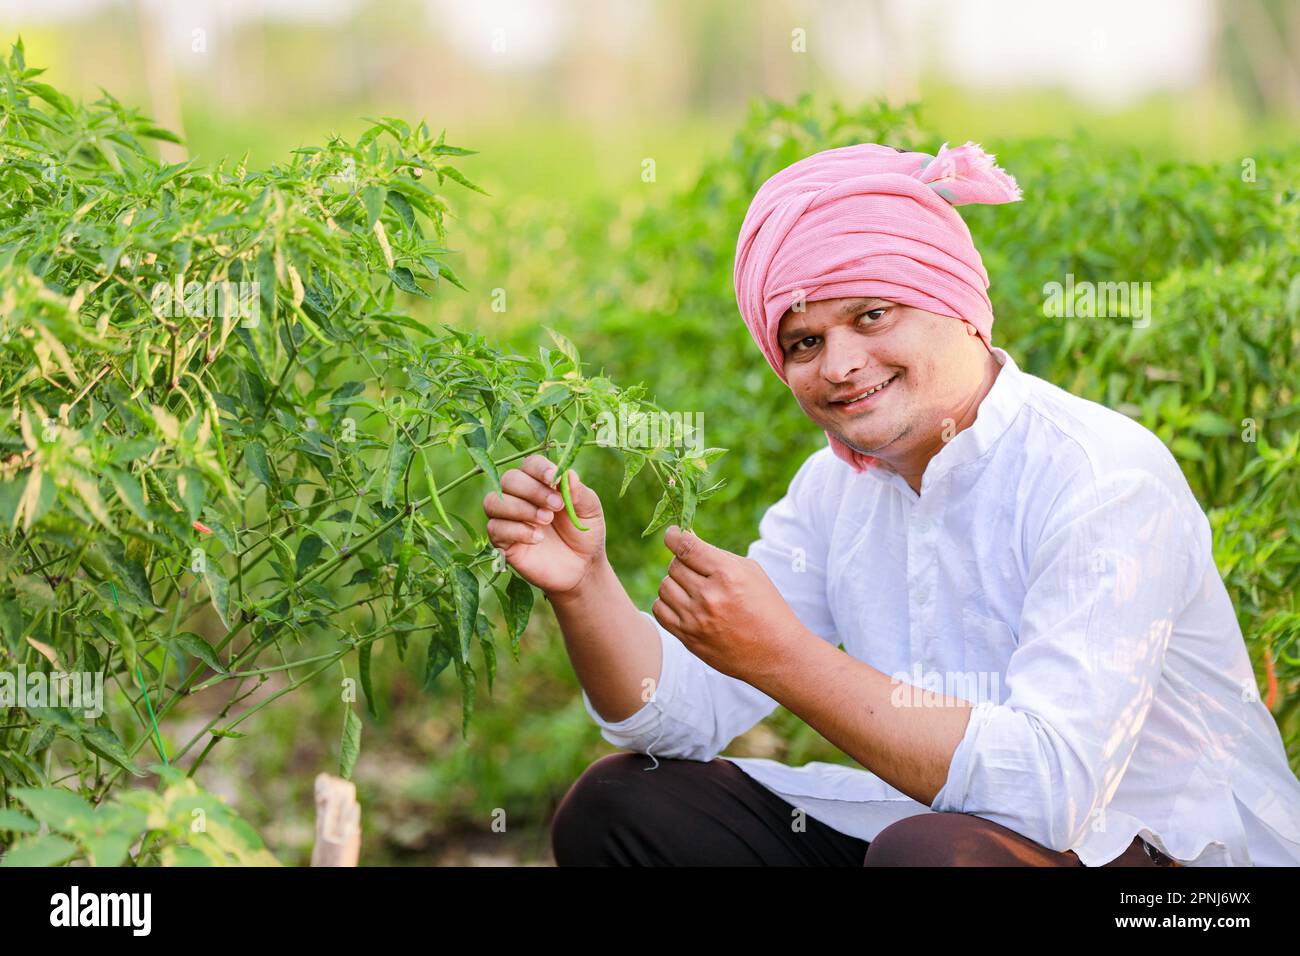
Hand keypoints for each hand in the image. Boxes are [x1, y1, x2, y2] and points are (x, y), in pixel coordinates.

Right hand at [483, 454, 604, 595]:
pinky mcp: (503, 542)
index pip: (529, 464)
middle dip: (532, 490)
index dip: (539, 468)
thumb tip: (568, 473)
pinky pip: (495, 528)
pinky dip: (516, 530)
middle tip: (556, 506)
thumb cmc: (584, 533)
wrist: (582, 569)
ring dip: (520, 508)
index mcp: (540, 483)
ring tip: (547, 520)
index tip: (554, 478)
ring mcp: (508, 519)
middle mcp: (519, 497)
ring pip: (494, 502)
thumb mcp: (590, 510)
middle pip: (509, 479)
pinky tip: (538, 538)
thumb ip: (579, 492)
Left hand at [652, 525, 809, 683]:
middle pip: (674, 566)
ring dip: (675, 584)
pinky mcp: (688, 637)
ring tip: (693, 589)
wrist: (775, 652)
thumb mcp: (750, 572)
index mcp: (727, 575)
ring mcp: (696, 619)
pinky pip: (660, 610)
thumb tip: (684, 538)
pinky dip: (667, 603)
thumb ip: (716, 555)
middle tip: (697, 570)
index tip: (672, 535)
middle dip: (683, 563)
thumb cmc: (765, 606)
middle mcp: (709, 596)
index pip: (686, 547)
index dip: (673, 536)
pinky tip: (683, 604)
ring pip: (664, 587)